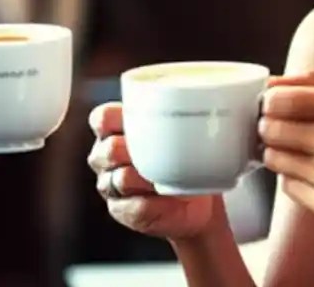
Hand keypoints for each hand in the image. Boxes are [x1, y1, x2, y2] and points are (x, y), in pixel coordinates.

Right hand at [86, 102, 218, 239]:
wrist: (196, 203)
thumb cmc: (186, 159)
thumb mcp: (181, 132)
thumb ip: (181, 116)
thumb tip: (213, 103)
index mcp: (113, 130)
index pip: (101, 118)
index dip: (116, 118)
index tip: (141, 121)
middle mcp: (105, 156)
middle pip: (109, 149)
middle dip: (137, 151)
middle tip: (163, 153)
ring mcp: (110, 185)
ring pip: (121, 179)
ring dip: (148, 179)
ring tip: (169, 178)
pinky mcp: (122, 210)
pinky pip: (134, 207)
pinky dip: (157, 204)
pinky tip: (171, 198)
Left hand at [260, 71, 313, 222]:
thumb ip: (309, 82)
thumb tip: (267, 84)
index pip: (275, 101)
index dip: (270, 102)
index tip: (276, 106)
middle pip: (268, 129)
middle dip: (271, 127)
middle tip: (288, 129)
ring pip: (271, 157)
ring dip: (280, 152)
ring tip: (304, 150)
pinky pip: (285, 184)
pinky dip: (293, 177)